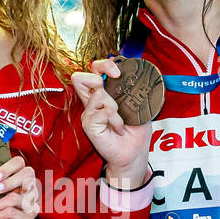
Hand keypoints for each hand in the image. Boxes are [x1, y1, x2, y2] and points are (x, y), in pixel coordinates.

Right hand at [72, 58, 150, 186]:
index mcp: (103, 94)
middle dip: (101, 69)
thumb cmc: (135, 131)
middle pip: (82, 75)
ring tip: (121, 119)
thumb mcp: (138, 106)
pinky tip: (118, 128)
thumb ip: (132, 90)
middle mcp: (92, 102)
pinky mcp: (89, 125)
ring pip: (98, 93)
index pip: (95, 71)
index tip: (119, 71)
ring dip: (115, 104)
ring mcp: (89, 113)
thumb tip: (135, 75)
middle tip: (116, 77)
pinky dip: (115, 119)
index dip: (104, 65)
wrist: (134, 153)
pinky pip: (102, 112)